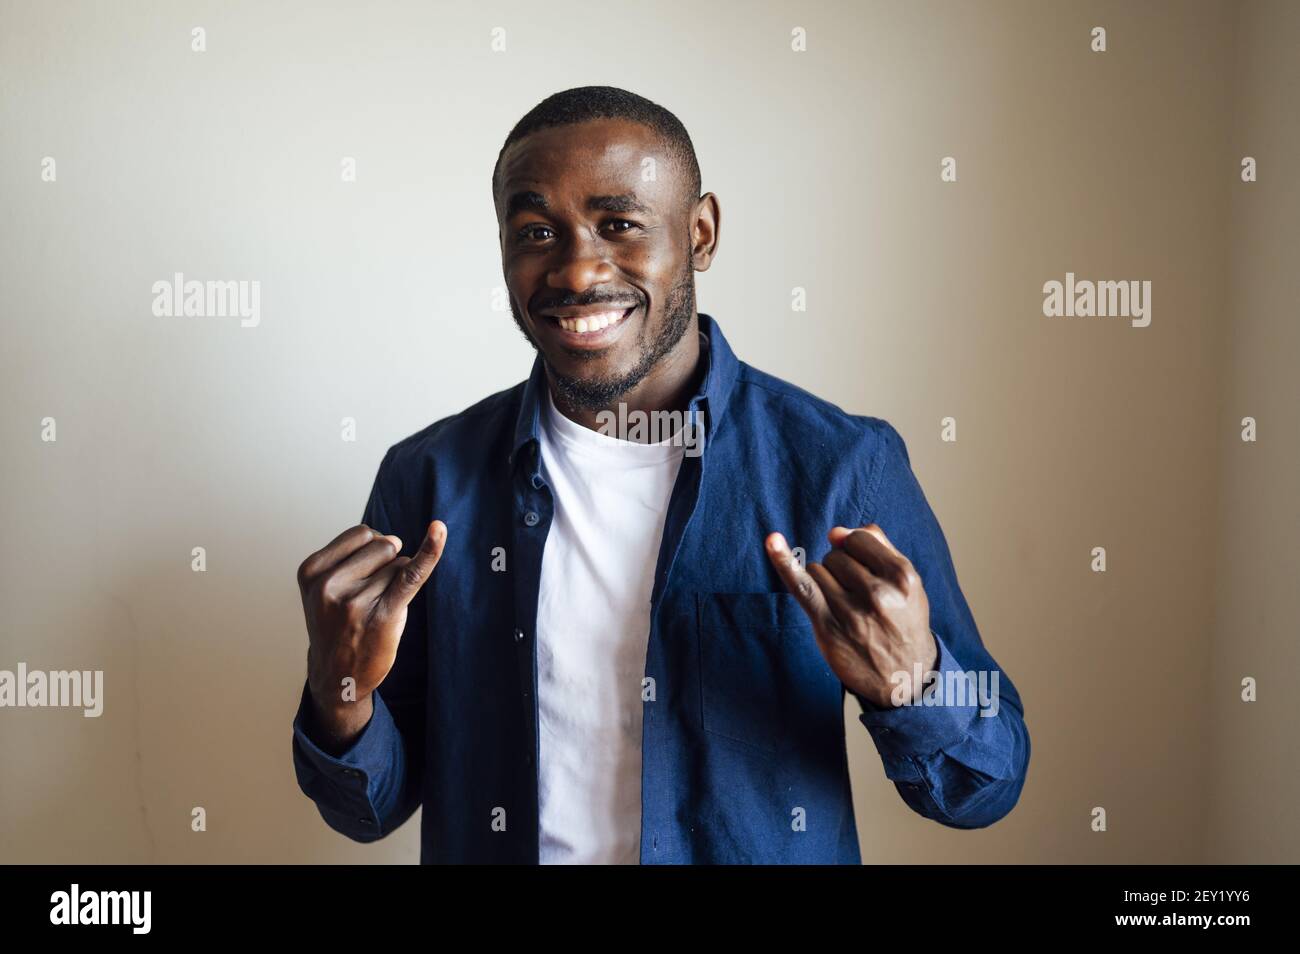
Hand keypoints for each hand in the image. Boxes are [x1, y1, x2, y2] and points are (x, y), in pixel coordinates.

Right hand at [296, 520, 445, 738]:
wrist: (337, 678)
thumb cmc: (337, 626)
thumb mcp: (324, 589)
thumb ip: (352, 557)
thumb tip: (396, 541)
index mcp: (312, 571)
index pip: (362, 534)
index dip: (372, 550)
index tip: (364, 573)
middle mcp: (330, 585)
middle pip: (382, 545)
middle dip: (385, 565)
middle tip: (369, 597)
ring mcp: (355, 601)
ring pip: (399, 564)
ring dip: (396, 583)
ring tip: (376, 609)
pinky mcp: (383, 616)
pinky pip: (411, 575)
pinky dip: (430, 551)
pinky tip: (439, 531)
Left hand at [765, 524, 935, 708]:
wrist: (904, 676)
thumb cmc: (902, 621)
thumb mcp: (907, 582)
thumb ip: (878, 547)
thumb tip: (836, 532)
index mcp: (901, 577)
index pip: (858, 539)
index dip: (854, 548)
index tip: (860, 564)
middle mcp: (877, 594)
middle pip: (836, 555)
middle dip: (841, 568)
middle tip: (858, 594)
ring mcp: (850, 612)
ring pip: (818, 569)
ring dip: (825, 581)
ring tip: (846, 604)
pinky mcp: (827, 627)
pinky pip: (801, 586)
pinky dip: (785, 562)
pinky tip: (772, 543)